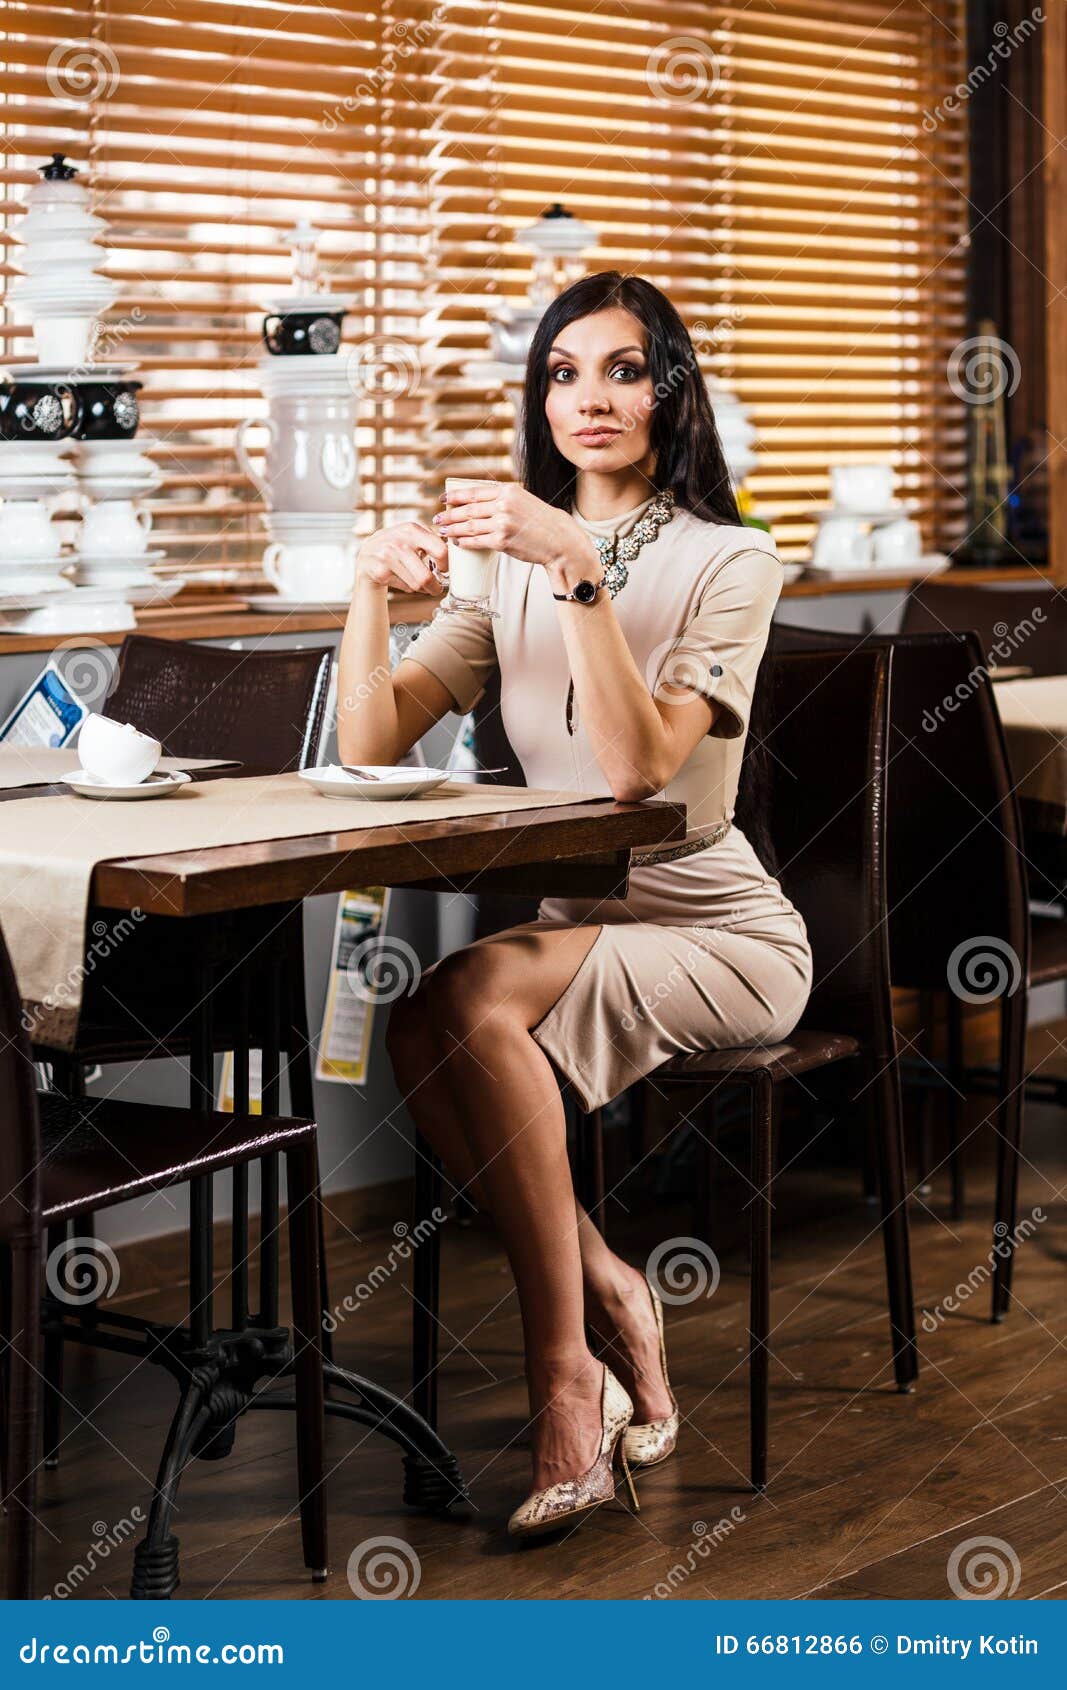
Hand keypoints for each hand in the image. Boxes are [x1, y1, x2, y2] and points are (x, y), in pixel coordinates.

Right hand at [354, 521, 447, 596]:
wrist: (367, 555)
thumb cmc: (397, 547)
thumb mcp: (412, 535)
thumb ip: (432, 541)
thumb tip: (455, 556)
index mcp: (412, 529)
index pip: (440, 550)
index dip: (446, 565)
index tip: (445, 570)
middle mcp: (399, 541)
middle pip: (426, 576)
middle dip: (435, 587)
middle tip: (437, 588)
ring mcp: (387, 556)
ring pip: (416, 585)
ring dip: (422, 588)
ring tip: (421, 585)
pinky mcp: (379, 571)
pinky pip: (404, 587)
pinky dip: (408, 588)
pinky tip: (403, 579)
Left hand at [434, 481, 600, 579]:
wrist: (559, 540)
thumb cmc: (541, 522)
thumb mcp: (523, 501)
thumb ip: (503, 500)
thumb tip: (478, 504)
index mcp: (508, 491)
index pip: (474, 492)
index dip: (455, 496)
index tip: (443, 500)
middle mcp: (504, 505)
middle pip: (468, 509)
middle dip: (449, 515)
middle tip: (437, 519)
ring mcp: (502, 523)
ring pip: (469, 526)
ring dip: (452, 529)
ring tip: (443, 531)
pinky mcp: (502, 541)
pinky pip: (477, 541)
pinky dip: (464, 542)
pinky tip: (458, 542)